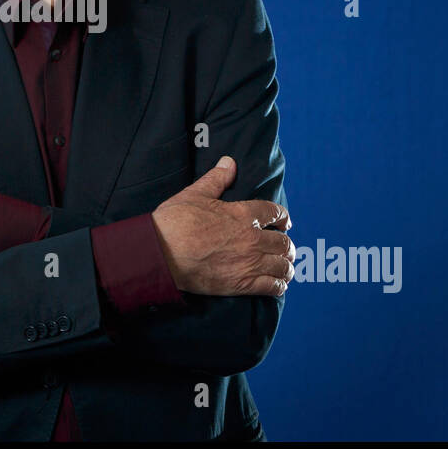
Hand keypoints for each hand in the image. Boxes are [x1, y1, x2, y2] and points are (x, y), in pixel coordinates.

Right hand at [150, 156, 294, 296]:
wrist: (160, 253)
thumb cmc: (175, 221)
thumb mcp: (195, 193)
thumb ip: (217, 178)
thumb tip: (229, 162)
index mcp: (243, 214)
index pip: (275, 213)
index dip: (283, 218)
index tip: (284, 223)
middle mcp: (252, 238)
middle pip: (283, 242)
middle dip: (286, 245)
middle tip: (284, 247)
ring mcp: (249, 263)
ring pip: (282, 265)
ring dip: (286, 265)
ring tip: (284, 266)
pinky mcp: (241, 284)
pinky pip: (272, 286)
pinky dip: (279, 285)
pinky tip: (278, 284)